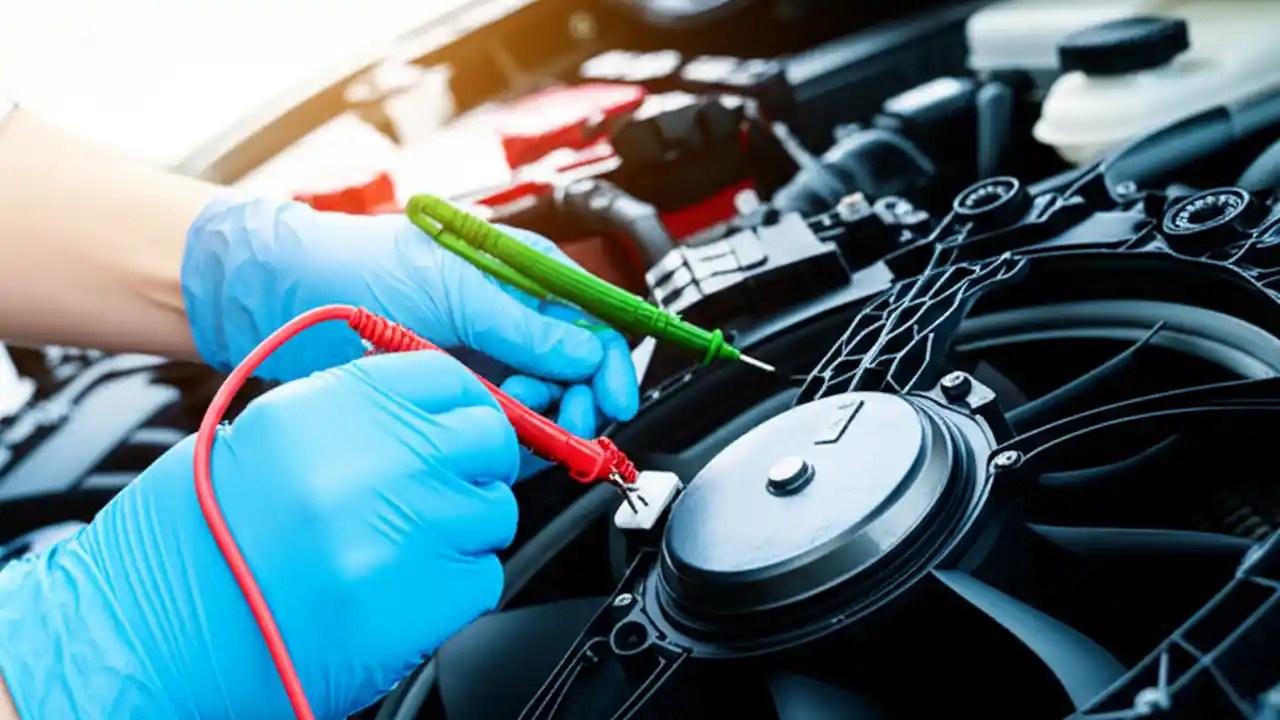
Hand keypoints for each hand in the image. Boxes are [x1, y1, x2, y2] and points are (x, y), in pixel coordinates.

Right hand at [0, 352, 517, 718]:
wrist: (152, 630)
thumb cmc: (203, 532)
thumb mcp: (274, 434)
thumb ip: (362, 416)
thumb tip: (442, 414)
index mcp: (336, 405)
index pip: (448, 377)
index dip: (461, 401)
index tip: (456, 423)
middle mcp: (378, 459)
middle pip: (488, 438)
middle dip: (476, 462)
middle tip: (443, 485)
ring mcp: (407, 531)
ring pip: (493, 512)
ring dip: (463, 528)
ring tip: (399, 546)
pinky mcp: (424, 602)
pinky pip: (481, 576)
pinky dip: (454, 584)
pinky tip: (397, 586)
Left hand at [182, 197, 638, 432]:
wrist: (275, 295)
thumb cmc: (355, 266)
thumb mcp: (451, 290)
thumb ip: (523, 324)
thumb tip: (585, 353)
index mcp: (518, 273)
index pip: (589, 317)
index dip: (609, 361)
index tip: (613, 399)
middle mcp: (506, 315)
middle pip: (573, 368)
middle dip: (576, 399)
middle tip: (563, 426)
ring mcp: (481, 356)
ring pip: (541, 403)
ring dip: (539, 420)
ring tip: (508, 420)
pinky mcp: (454, 393)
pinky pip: (502, 424)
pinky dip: (509, 439)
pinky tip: (497, 438)